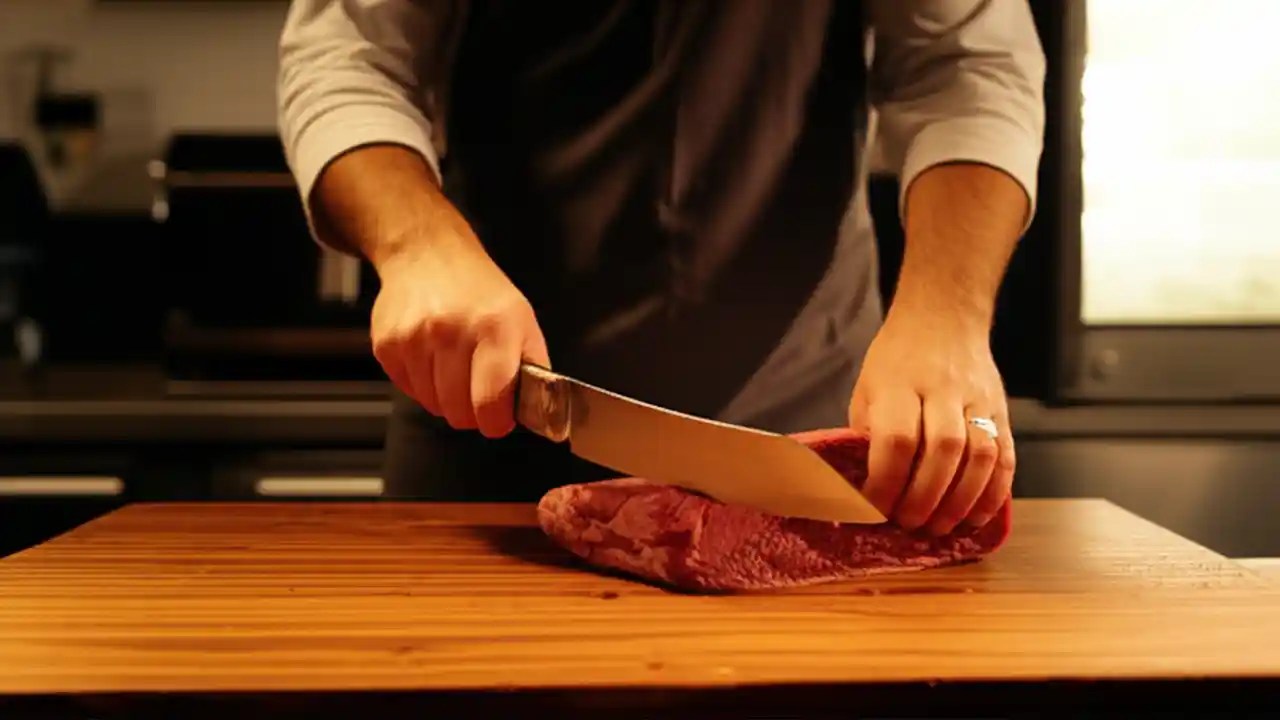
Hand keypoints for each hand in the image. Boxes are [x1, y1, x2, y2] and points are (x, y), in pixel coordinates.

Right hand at [369, 232, 549, 438]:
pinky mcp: (386, 345)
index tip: (499, 419)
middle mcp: (451, 332)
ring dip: (445, 398)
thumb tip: (539, 413)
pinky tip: (431, 358)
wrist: (427, 254)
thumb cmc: (480, 291)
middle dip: (472, 412)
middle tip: (478, 392)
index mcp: (494, 328)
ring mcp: (414, 338)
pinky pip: (408, 390)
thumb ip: (532, 369)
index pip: (490, 403)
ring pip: (432, 405)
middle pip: (459, 412)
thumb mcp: (522, 320)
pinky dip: (422, 384)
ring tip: (454, 367)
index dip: (496, 422)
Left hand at [847, 312, 1014, 534]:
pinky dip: (993, 493)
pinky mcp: (1002, 410)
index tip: (875, 508)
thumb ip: (867, 433)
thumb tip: (866, 487)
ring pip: (979, 456)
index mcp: (899, 384)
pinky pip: (1006, 457)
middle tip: (909, 524)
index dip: (887, 482)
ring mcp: (977, 399)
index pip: (897, 440)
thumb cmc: (897, 360)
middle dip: (925, 498)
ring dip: (961, 501)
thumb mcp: (868, 388)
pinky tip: (976, 517)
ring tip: (940, 527)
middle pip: (942, 451)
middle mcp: (942, 390)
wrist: (944, 317)